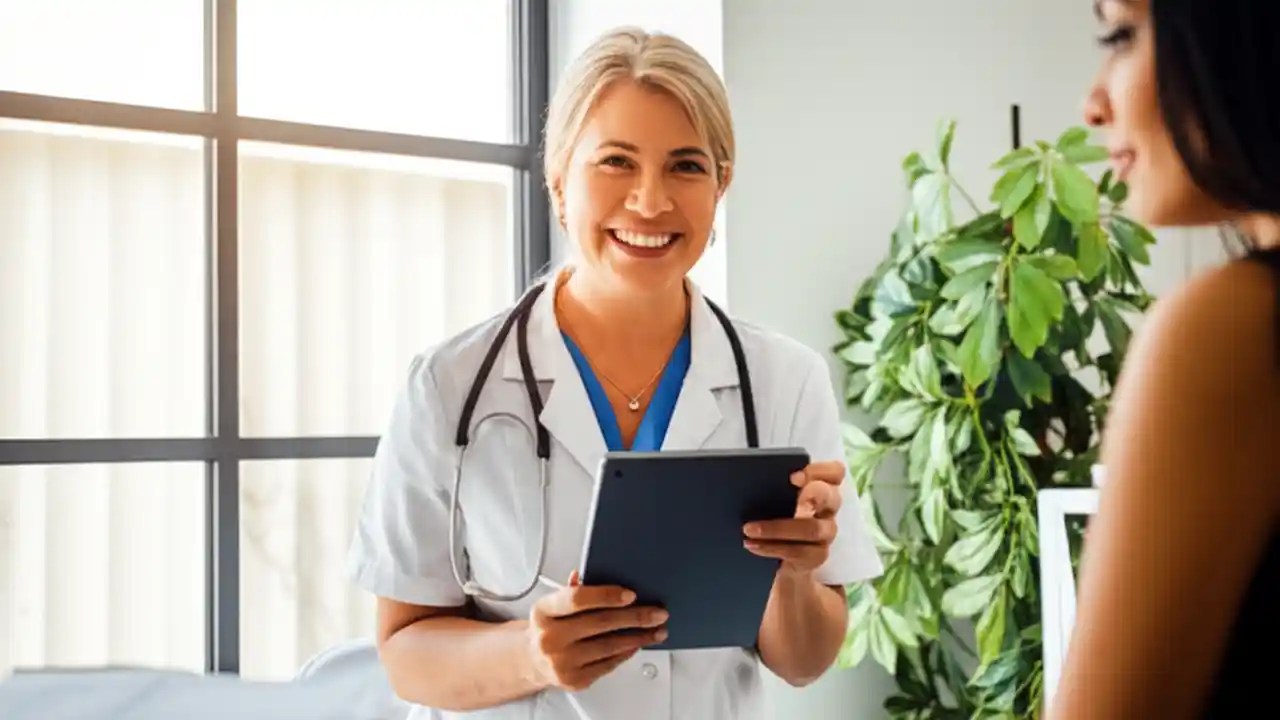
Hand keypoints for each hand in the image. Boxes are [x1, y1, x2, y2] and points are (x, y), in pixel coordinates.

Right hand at [527, 570, 667, 691]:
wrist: (532, 660)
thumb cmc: (549, 626)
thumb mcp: (553, 603)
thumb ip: (574, 589)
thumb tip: (594, 573)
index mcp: (544, 611)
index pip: (577, 599)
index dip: (606, 596)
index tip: (631, 595)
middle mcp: (550, 638)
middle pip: (600, 623)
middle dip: (635, 617)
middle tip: (657, 613)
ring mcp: (561, 662)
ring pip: (609, 646)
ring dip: (638, 637)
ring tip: (656, 630)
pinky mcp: (574, 680)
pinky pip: (608, 664)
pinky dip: (626, 652)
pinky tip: (637, 643)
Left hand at [742, 461, 843, 578]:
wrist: (777, 560)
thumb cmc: (775, 517)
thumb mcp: (773, 498)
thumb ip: (771, 487)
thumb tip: (746, 477)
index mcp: (820, 486)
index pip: (834, 472)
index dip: (820, 471)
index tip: (794, 477)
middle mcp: (827, 508)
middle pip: (832, 497)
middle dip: (816, 496)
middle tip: (798, 500)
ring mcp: (825, 534)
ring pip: (812, 529)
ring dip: (777, 528)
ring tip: (749, 528)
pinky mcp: (816, 556)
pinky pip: (798, 552)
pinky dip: (772, 547)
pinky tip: (752, 544)